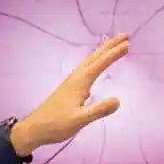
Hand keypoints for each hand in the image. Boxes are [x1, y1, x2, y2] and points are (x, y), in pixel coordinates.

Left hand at [10, 33, 128, 156]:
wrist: (35, 128)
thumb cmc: (56, 124)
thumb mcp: (80, 120)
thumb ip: (99, 110)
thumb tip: (118, 100)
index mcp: (79, 82)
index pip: (100, 64)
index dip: (114, 54)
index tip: (127, 44)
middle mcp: (75, 78)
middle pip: (94, 57)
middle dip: (110, 45)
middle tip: (125, 35)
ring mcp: (72, 82)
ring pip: (89, 61)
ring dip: (103, 51)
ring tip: (114, 44)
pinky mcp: (70, 87)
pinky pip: (86, 68)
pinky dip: (95, 61)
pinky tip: (96, 66)